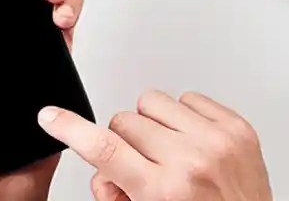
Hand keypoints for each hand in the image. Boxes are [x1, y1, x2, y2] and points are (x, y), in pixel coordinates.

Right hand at [38, 91, 271, 200]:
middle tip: (142, 168)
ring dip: (154, 125)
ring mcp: (217, 141)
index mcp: (163, 191)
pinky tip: (193, 143)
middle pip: (123, 122)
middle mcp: (191, 161)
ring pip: (153, 102)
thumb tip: (102, 166)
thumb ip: (114, 192)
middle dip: (125, 144)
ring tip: (170, 153)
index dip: (71, 129)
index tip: (51, 117)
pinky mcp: (236, 127)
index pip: (103, 148)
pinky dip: (185, 117)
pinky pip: (190, 98)